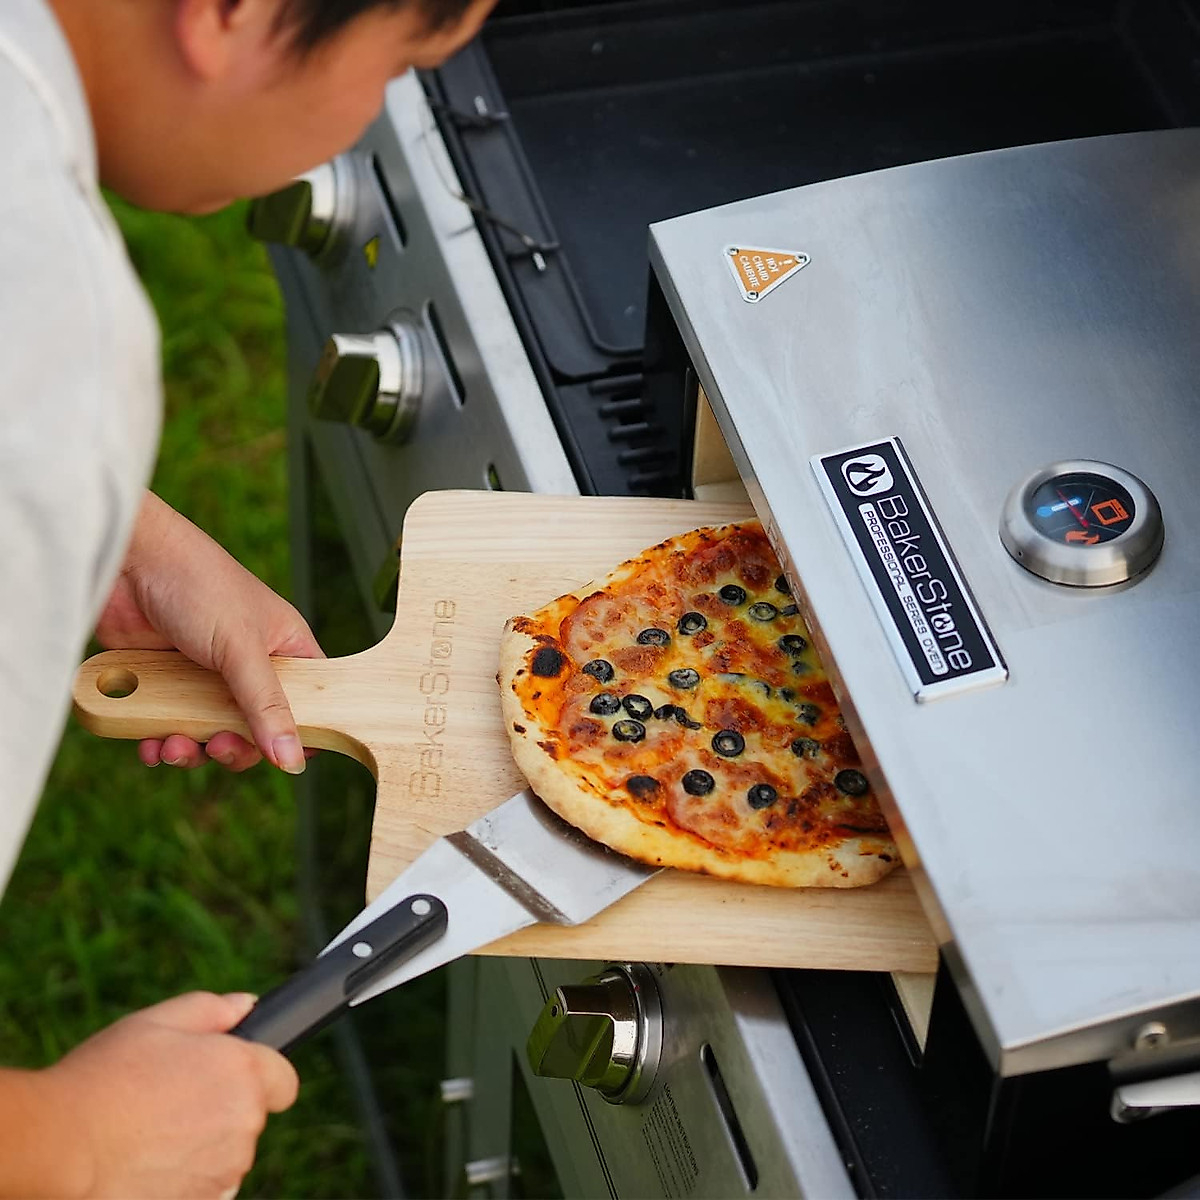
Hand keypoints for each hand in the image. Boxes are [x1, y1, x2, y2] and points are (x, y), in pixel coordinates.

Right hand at [25, 992, 297, 1198]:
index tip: (229, 1078)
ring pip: (227, 1155)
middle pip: (250, 1117)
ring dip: (204, 1146)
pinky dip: (185, 1178)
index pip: (284, 1081)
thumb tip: (246, 1005)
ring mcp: (224, 1170)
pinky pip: (205, 1186)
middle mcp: (244, 1122)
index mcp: (243, 1072)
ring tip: (152, 1133)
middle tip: (171, 1100)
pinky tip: (149, 1162)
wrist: (62, 1145)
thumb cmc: (105, 1078)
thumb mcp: (156, 1022)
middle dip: (222, 1107)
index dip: (259, 1076)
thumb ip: (212, 1009)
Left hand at [96, 491, 322, 772]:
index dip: (300, 734)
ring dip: (192, 750)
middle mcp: (249, 666)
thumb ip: (266, 705)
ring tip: (172, 745)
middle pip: (256, 731)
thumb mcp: (240, 648)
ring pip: (210, 735)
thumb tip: (293, 761)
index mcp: (285, 649)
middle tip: (217, 748)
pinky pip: (169, 728)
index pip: (308, 703)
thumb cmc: (198, 583)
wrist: (125, 561)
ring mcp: (205, 677)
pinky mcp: (163, 684)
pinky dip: (160, 743)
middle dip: (235, 748)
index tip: (283, 759)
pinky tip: (150, 744)